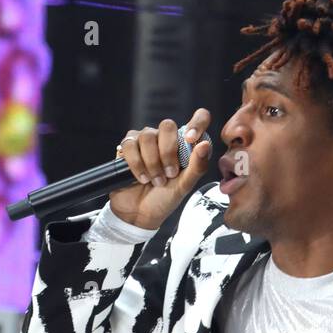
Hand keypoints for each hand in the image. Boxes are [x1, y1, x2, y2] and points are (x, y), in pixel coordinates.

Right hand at [108, 109, 213, 229]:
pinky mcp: (128, 145)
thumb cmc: (164, 199)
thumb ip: (197, 166)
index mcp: (185, 145)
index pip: (198, 118)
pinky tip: (141, 177)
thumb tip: (204, 145)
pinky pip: (130, 145)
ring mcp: (146, 140)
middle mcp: (166, 138)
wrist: (140, 213)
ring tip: (155, 180)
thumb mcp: (185, 186)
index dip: (197, 123)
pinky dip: (137, 164)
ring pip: (147, 136)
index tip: (191, 140)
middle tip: (169, 174)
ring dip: (152, 163)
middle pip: (167, 125)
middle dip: (168, 153)